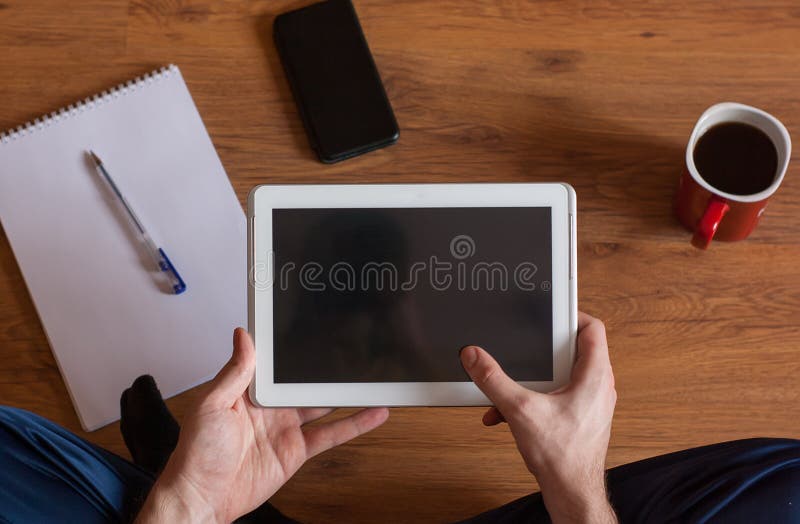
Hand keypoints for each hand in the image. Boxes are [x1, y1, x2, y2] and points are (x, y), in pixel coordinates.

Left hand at [136, 328, 388, 523]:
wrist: (204, 497)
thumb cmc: (197, 454)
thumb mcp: (212, 404)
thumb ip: (234, 371)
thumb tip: (243, 336)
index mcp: (247, 391)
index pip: (274, 363)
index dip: (290, 347)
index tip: (310, 328)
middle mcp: (270, 407)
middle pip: (303, 382)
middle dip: (324, 367)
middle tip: (350, 350)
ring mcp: (285, 427)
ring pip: (323, 404)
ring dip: (345, 392)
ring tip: (368, 377)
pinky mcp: (298, 450)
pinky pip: (331, 434)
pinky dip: (354, 424)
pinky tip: (372, 414)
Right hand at [460, 312, 616, 523]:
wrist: (572, 492)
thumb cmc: (563, 457)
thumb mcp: (519, 410)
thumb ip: (493, 380)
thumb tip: (475, 356)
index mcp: (594, 376)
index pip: (592, 328)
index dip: (571, 313)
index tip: (550, 310)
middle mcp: (599, 387)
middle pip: (574, 349)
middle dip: (544, 350)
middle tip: (527, 345)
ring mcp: (592, 403)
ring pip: (564, 375)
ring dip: (536, 379)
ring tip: (514, 387)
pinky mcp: (582, 417)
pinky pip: (559, 396)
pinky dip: (536, 398)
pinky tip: (509, 413)